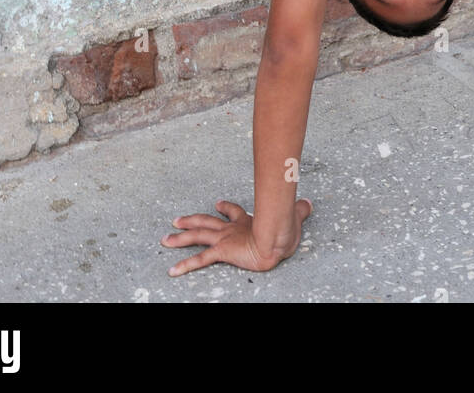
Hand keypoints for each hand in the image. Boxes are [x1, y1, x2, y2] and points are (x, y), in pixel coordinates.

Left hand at [162, 198, 311, 275]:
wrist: (277, 237)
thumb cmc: (285, 229)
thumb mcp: (293, 219)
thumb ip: (298, 211)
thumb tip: (308, 203)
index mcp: (246, 221)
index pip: (232, 212)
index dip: (224, 208)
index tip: (217, 204)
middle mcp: (231, 228)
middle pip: (206, 221)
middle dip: (190, 221)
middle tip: (176, 221)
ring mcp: (224, 239)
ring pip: (197, 237)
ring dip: (180, 239)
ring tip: (165, 240)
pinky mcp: (222, 251)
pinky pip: (200, 260)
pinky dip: (184, 265)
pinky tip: (172, 270)